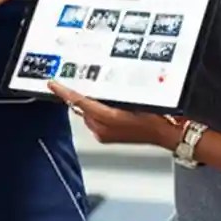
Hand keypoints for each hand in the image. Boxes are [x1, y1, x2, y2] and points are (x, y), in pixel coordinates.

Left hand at [47, 80, 180, 149]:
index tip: (52, 83)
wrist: (167, 133)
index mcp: (109, 117)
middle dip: (77, 96)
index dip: (64, 92)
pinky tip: (106, 105)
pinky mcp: (107, 138)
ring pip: (87, 114)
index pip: (79, 101)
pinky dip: (95, 112)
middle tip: (75, 82)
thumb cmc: (157, 116)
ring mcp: (104, 135)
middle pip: (80, 108)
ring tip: (98, 93)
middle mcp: (102, 129)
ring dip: (87, 105)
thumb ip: (113, 94)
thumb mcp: (135, 98)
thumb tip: (97, 86)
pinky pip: (94, 121)